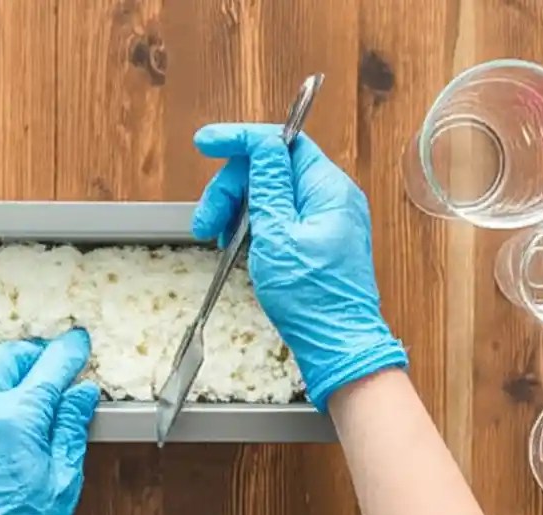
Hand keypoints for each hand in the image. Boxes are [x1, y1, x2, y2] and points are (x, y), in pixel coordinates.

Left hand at [0, 329, 100, 514]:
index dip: (68, 352)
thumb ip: (69, 429)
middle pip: (6, 358)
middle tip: (46, 362)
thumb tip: (80, 393)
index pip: (49, 368)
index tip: (77, 343)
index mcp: (17, 417)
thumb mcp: (62, 481)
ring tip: (4, 375)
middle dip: (31, 353)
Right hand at [190, 123, 407, 410]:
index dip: (240, 140)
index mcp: (327, 189)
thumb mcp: (278, 236)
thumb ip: (268, 186)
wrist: (337, 346)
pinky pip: (279, 218)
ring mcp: (325, 220)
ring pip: (270, 194)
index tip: (206, 143)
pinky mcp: (317, 241)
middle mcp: (331, 198)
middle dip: (232, 188)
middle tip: (206, 219)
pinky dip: (253, 227)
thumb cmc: (312, 299)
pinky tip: (236, 247)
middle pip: (271, 169)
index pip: (281, 143)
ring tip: (217, 238)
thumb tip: (262, 146)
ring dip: (237, 209)